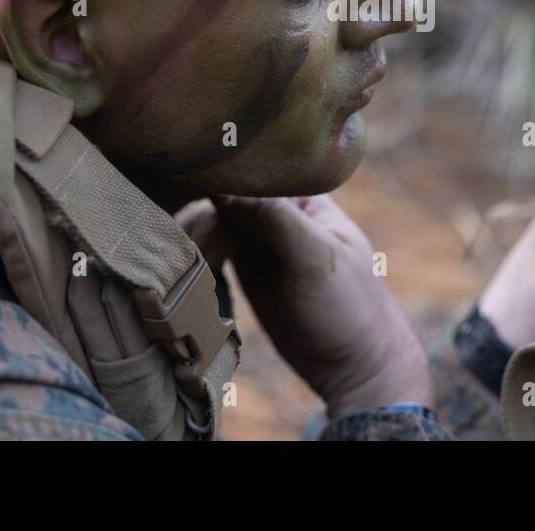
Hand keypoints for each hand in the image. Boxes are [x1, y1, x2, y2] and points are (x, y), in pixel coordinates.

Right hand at [193, 193, 432, 417]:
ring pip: (214, 220)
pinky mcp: (246, 265)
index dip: (223, 170)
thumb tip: (223, 180)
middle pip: (227, 192)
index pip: (256, 169)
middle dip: (202, 209)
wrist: (350, 365)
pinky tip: (188, 266)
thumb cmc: (347, 306)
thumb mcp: (314, 256)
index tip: (189, 177)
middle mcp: (279, 209)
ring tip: (184, 256)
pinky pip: (213, 248)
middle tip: (183, 234)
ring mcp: (260, 237)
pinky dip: (198, 252)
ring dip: (195, 233)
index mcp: (303, 195)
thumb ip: (273, 216)